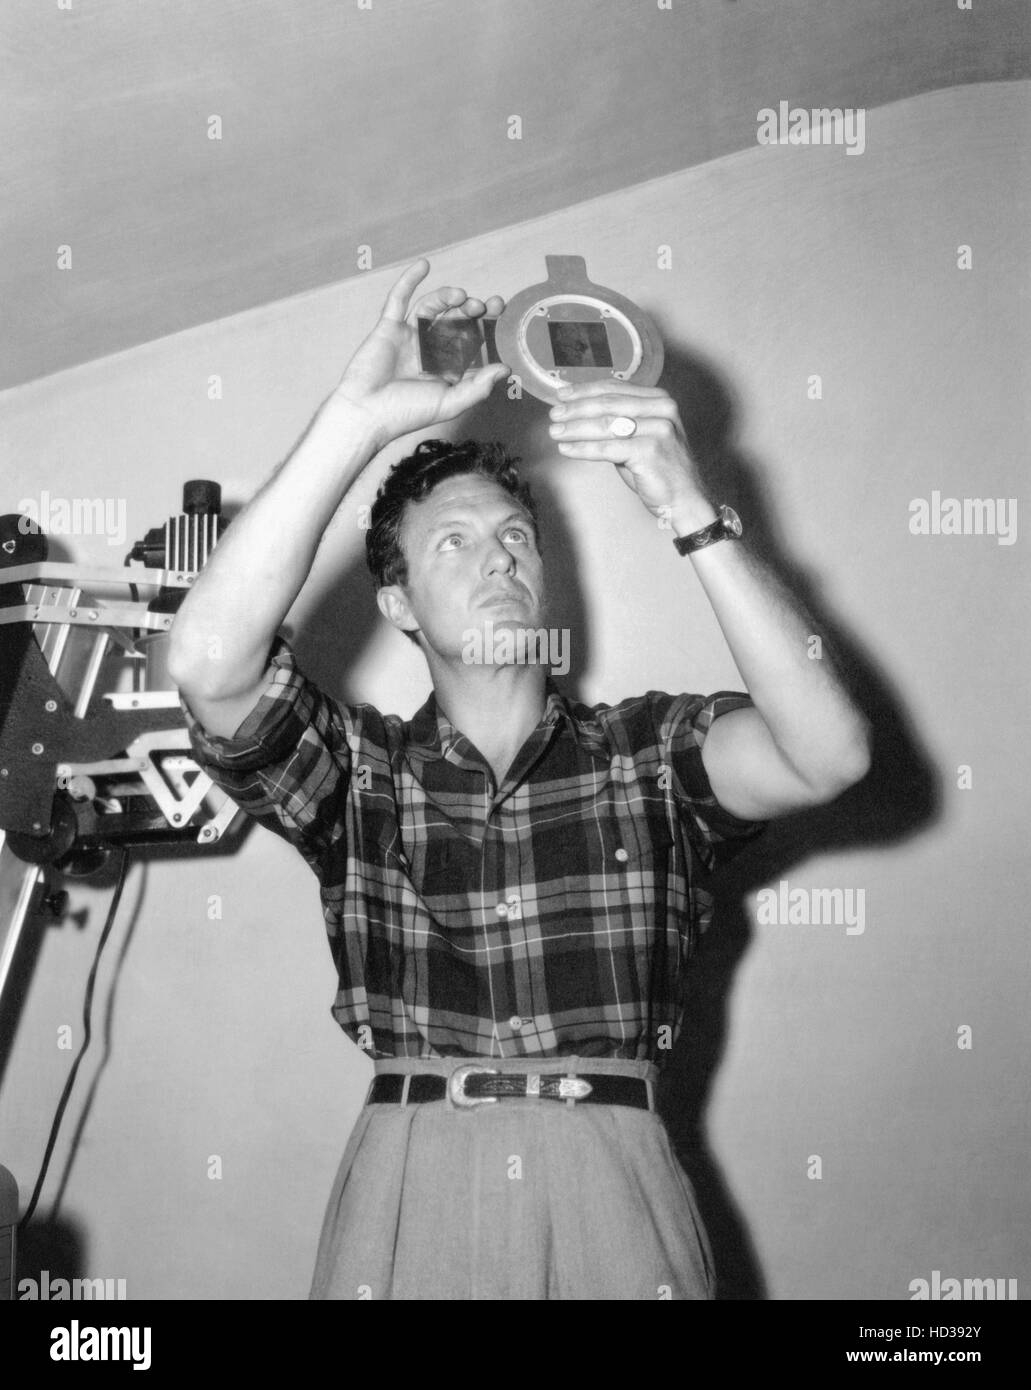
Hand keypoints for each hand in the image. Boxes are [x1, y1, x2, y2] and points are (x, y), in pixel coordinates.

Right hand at [333, 259, 507, 447]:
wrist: (367, 413)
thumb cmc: (406, 414)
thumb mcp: (450, 403)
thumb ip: (478, 387)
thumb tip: (505, 369)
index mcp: (446, 368)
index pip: (471, 342)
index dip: (486, 326)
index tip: (499, 313)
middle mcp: (430, 350)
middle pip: (455, 321)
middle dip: (472, 310)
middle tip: (486, 305)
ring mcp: (409, 337)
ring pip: (432, 308)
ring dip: (448, 297)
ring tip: (461, 296)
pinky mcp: (389, 327)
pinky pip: (399, 299)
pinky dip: (410, 280)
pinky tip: (424, 265)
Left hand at [548, 383, 711, 522]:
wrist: (684, 498)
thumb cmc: (658, 469)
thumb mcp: (640, 436)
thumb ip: (618, 421)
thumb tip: (579, 412)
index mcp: (659, 399)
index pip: (615, 387)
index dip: (585, 390)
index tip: (562, 394)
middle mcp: (661, 409)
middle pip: (608, 404)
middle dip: (576, 409)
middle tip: (554, 414)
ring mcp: (658, 429)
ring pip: (605, 425)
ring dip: (575, 428)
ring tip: (555, 432)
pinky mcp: (650, 450)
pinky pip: (607, 448)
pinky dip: (583, 449)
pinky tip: (566, 449)